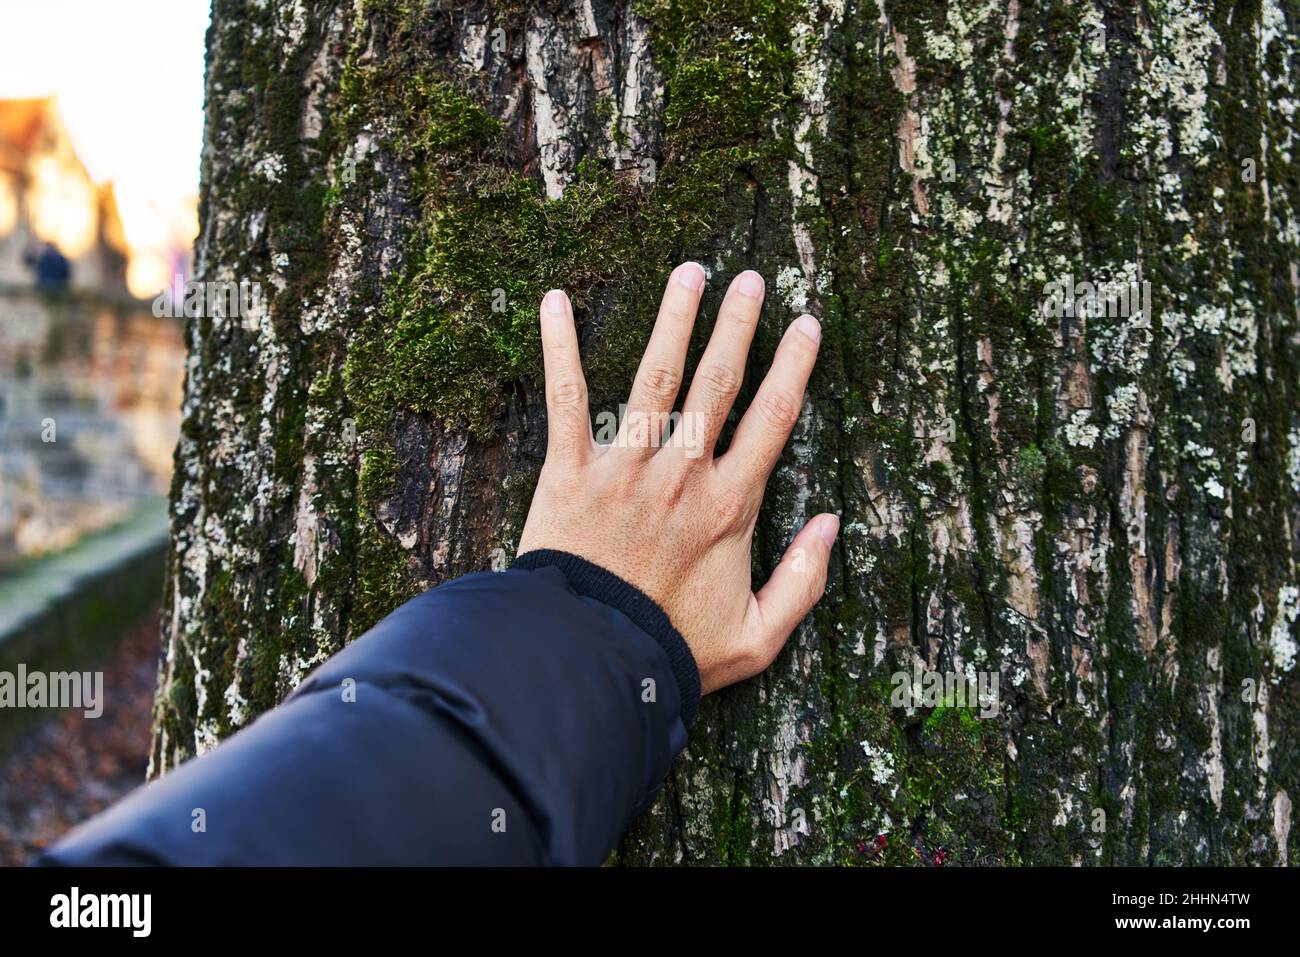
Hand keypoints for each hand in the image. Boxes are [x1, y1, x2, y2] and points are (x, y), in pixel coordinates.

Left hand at [516, 263, 837, 694]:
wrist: (588, 660)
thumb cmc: (672, 651)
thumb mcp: (758, 637)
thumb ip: (803, 581)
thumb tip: (831, 523)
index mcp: (729, 506)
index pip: (773, 419)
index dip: (794, 367)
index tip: (806, 324)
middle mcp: (682, 473)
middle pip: (720, 383)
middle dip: (738, 326)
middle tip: (750, 279)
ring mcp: (624, 467)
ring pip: (655, 377)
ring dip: (673, 320)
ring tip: (689, 270)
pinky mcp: (570, 471)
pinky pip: (565, 400)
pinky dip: (558, 349)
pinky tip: (555, 301)